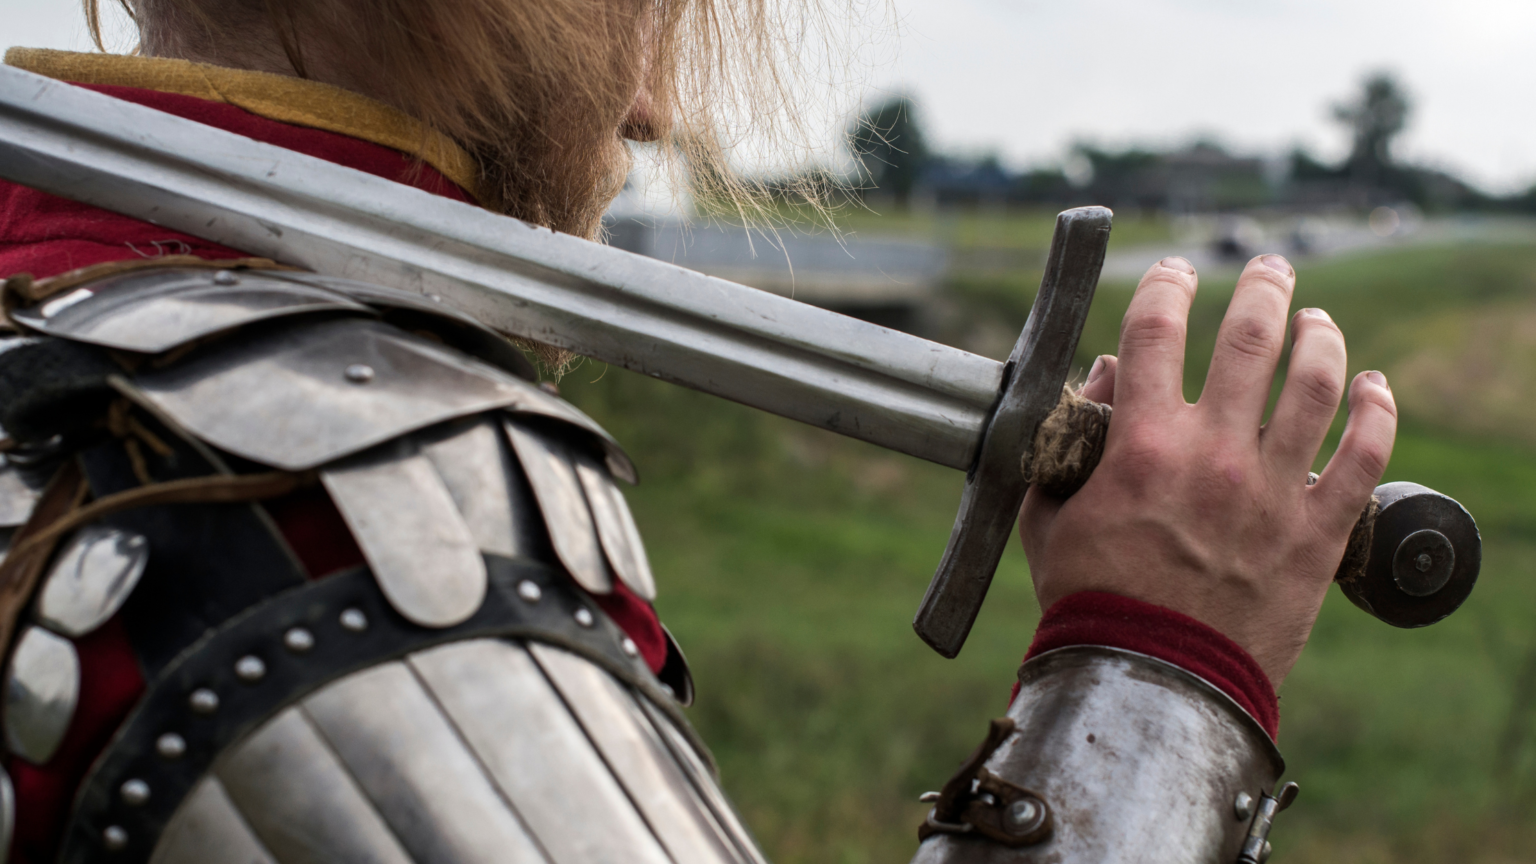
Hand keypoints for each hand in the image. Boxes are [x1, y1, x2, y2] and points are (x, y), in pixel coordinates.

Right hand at [1018, 254, 1396, 685]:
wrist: (1152, 681)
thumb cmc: (1093, 601)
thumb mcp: (1052, 517)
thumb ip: (1068, 444)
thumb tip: (1103, 380)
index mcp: (1143, 447)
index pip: (1156, 331)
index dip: (1165, 286)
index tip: (1173, 273)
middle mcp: (1215, 455)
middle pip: (1251, 338)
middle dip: (1263, 288)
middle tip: (1270, 269)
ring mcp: (1274, 491)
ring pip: (1317, 383)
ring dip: (1322, 337)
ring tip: (1317, 321)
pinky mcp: (1319, 532)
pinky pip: (1367, 455)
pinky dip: (1378, 410)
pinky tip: (1375, 386)